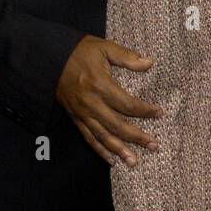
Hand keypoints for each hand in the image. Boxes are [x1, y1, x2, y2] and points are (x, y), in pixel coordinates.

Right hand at [56, 34, 161, 167]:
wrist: (50, 59)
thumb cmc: (80, 51)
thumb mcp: (105, 47)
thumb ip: (127, 57)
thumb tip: (150, 62)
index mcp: (100, 85)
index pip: (127, 104)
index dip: (145, 110)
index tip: (160, 113)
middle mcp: (91, 103)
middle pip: (117, 125)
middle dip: (137, 137)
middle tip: (154, 146)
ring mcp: (82, 113)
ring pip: (103, 136)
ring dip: (119, 150)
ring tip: (134, 162)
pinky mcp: (75, 118)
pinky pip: (88, 137)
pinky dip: (100, 150)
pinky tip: (111, 160)